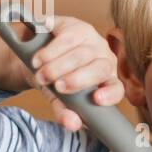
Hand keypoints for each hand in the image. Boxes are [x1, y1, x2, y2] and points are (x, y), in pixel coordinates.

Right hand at [15, 16, 126, 130]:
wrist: (34, 55)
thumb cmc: (53, 79)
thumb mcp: (58, 98)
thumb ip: (65, 111)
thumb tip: (71, 125)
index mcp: (106, 79)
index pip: (117, 88)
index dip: (110, 94)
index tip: (96, 99)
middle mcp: (104, 58)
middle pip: (100, 68)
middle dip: (78, 79)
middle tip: (57, 86)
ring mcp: (92, 40)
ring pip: (82, 53)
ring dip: (59, 65)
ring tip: (41, 74)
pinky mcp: (75, 26)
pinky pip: (67, 37)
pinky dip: (51, 50)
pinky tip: (39, 58)